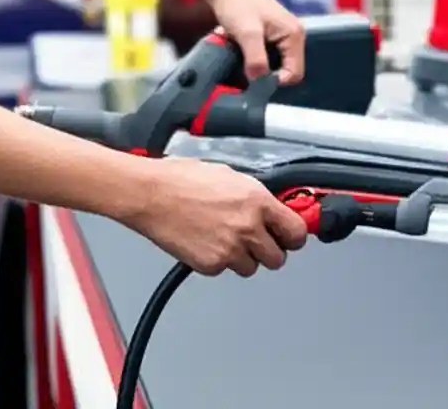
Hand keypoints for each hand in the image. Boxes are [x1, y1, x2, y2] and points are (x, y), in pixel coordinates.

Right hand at [123, 158, 308, 276]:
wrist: (150, 194)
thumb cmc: (183, 179)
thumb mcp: (232, 177)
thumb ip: (257, 196)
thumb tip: (272, 207)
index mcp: (258, 201)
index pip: (297, 232)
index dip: (293, 236)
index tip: (290, 237)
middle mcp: (248, 227)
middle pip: (278, 258)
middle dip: (268, 250)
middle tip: (255, 240)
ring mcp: (230, 249)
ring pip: (252, 267)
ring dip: (243, 258)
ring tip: (224, 238)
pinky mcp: (210, 264)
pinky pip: (225, 270)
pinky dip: (218, 261)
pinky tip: (206, 242)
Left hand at [207, 0, 304, 84]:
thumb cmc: (236, 3)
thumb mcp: (246, 33)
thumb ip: (256, 59)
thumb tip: (259, 83)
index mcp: (294, 34)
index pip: (294, 74)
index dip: (274, 81)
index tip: (252, 78)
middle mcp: (293, 34)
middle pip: (285, 70)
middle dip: (265, 73)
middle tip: (242, 66)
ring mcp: (283, 33)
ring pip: (274, 63)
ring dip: (256, 64)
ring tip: (239, 54)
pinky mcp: (272, 33)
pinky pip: (267, 55)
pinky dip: (252, 56)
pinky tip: (239, 48)